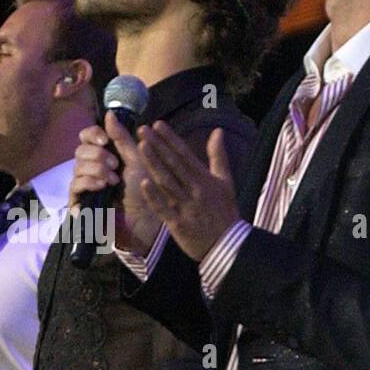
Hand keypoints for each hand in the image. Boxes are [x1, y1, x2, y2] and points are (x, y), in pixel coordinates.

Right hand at [69, 113, 161, 255]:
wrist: (144, 219)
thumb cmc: (143, 188)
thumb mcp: (136, 159)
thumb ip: (122, 137)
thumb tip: (109, 113)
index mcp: (105, 154)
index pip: (86, 136)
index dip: (92, 134)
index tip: (105, 140)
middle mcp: (92, 166)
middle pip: (80, 150)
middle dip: (98, 155)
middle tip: (115, 165)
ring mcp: (85, 184)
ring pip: (77, 166)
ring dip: (96, 170)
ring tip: (113, 181)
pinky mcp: (80, 201)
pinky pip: (74, 185)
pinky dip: (88, 182)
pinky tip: (101, 186)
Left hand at [136, 121, 240, 261]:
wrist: (228, 245)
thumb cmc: (225, 211)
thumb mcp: (226, 181)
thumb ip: (218, 156)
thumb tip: (217, 131)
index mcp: (205, 179)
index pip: (185, 154)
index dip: (170, 139)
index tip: (158, 125)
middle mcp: (195, 190)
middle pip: (173, 164)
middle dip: (158, 146)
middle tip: (143, 130)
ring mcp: (186, 207)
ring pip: (167, 182)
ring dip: (154, 164)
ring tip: (141, 147)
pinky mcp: (178, 223)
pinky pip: (165, 208)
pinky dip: (155, 196)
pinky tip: (144, 182)